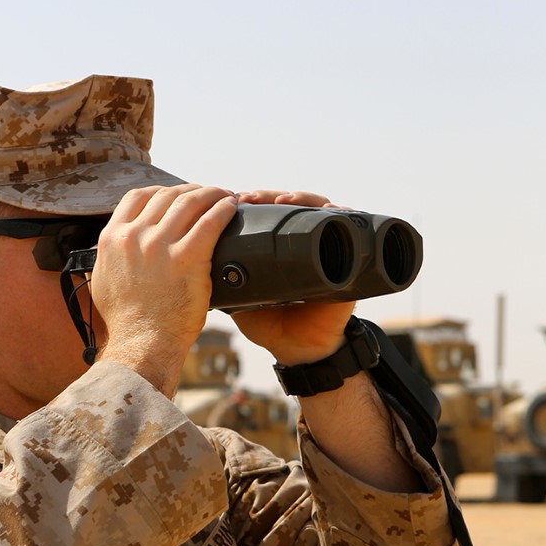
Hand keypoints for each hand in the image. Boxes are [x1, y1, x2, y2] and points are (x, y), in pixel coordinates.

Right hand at [92, 184, 238, 393]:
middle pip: (168, 195)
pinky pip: (210, 222)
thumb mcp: (102, 282)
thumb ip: (107, 258)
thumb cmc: (126, 322)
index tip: (177, 196)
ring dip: (212, 194)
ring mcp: (160, 246)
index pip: (138, 197)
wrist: (141, 345)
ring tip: (226, 196)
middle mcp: (134, 237)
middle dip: (192, 190)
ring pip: (190, 202)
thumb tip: (110, 249)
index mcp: (113, 239)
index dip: (162, 191)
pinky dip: (223, 210)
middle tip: (208, 195)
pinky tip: (232, 208)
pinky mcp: (187, 258)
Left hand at [231, 189, 353, 365]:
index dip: (255, 203)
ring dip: (302, 199)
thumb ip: (224, 281)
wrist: (298, 350)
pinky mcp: (346, 260)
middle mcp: (303, 244)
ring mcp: (326, 248)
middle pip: (291, 206)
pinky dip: (339, 216)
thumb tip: (198, 261)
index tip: (236, 200)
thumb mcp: (240, 299)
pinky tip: (330, 209)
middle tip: (252, 198)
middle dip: (271, 196)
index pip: (268, 214)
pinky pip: (347, 231)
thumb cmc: (271, 324)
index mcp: (278, 250)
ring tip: (285, 199)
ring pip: (317, 210)